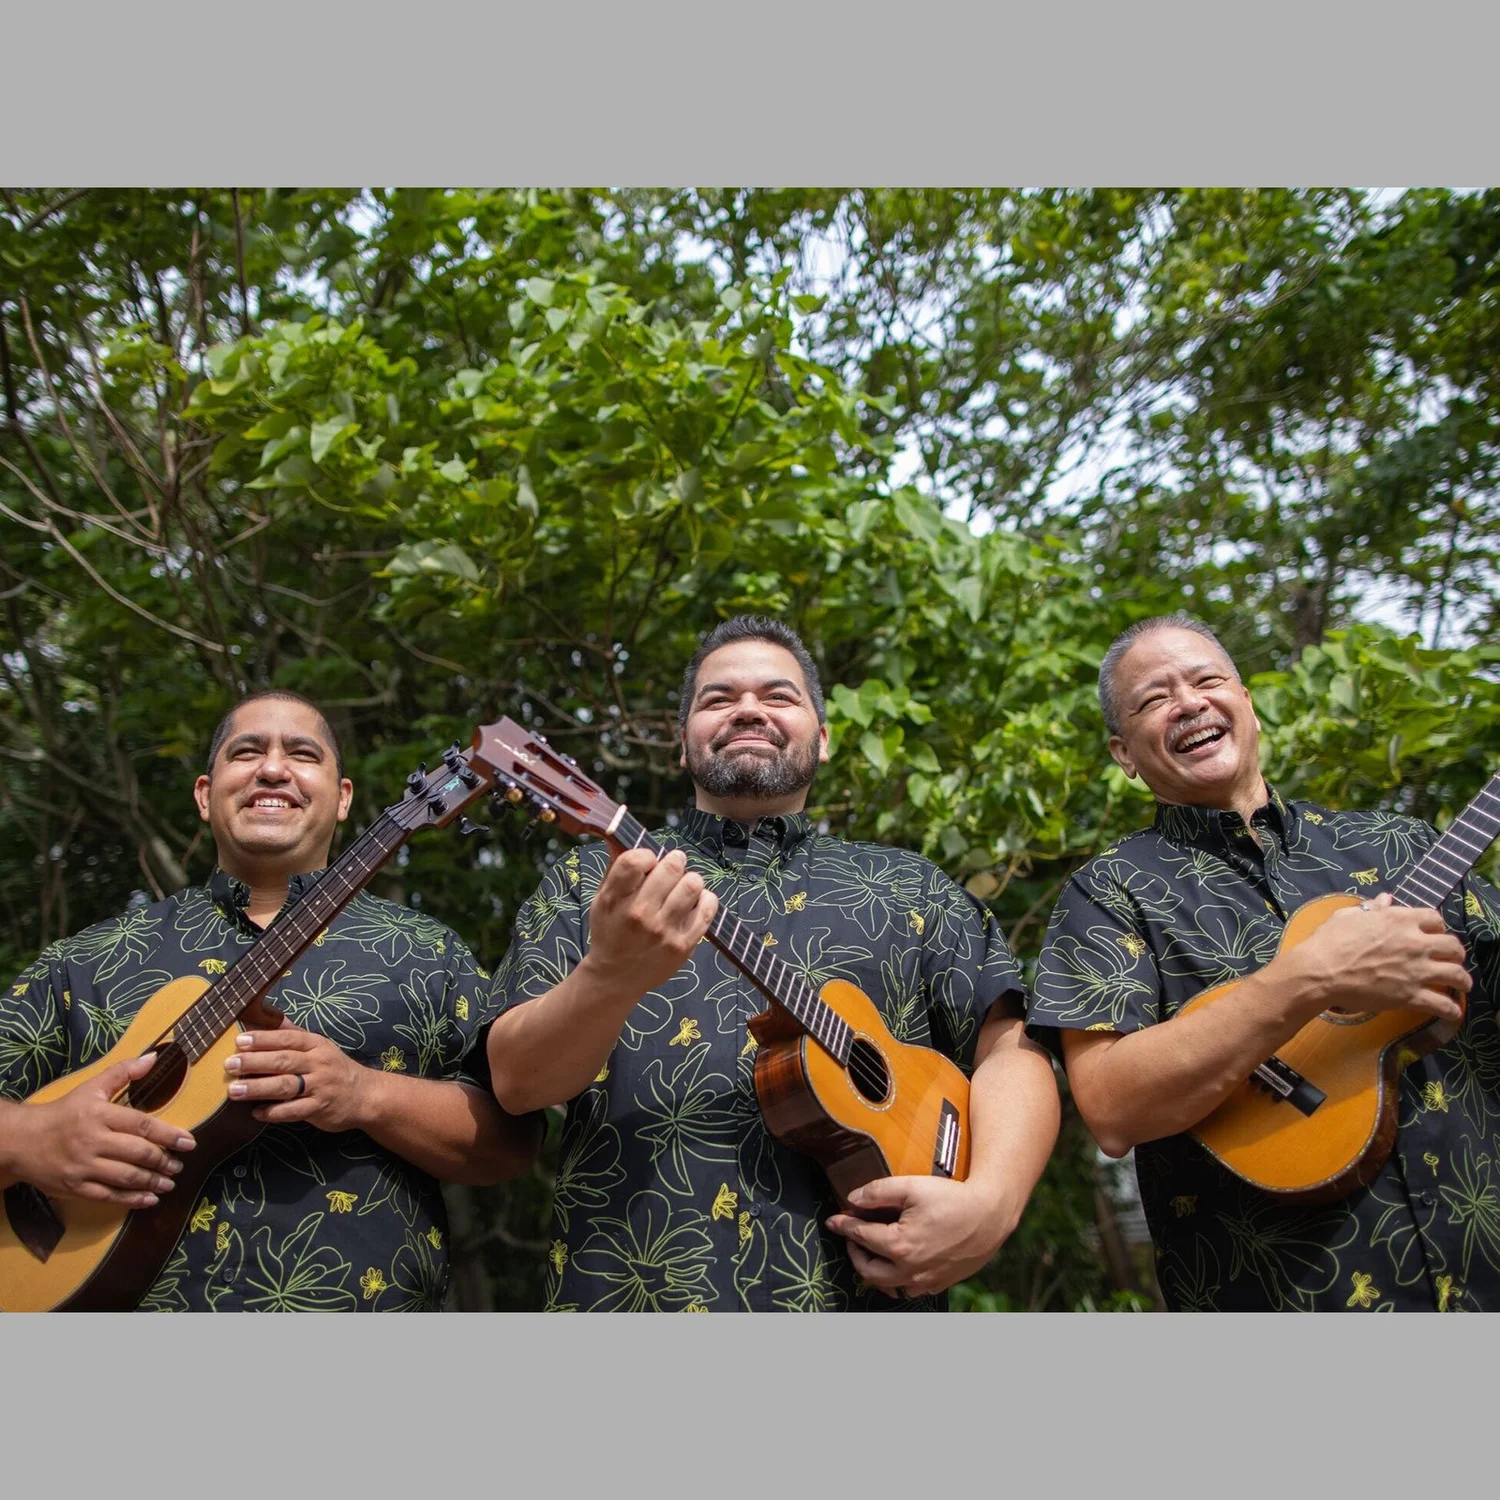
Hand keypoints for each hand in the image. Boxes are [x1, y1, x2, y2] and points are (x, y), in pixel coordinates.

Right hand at [5, 1053, 194, 1207]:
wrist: (21, 1140)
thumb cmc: (63, 1112)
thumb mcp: (91, 1088)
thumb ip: (123, 1072)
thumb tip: (153, 1058)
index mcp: (100, 1114)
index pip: (142, 1125)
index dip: (168, 1135)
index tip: (189, 1142)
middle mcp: (93, 1140)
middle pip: (137, 1153)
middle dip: (163, 1161)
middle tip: (179, 1166)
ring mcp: (83, 1166)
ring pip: (125, 1176)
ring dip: (152, 1182)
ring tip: (169, 1183)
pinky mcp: (74, 1187)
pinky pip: (108, 1196)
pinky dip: (131, 1200)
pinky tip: (149, 1199)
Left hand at [225, 1026, 373, 1131]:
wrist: (365, 1095)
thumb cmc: (334, 1068)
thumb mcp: (319, 1046)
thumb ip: (294, 1033)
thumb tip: (267, 1015)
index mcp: (316, 1045)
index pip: (288, 1038)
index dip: (264, 1039)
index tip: (239, 1040)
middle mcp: (318, 1063)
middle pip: (284, 1061)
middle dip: (255, 1062)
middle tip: (229, 1065)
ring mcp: (320, 1086)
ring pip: (286, 1086)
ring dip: (258, 1088)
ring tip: (234, 1090)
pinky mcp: (320, 1108)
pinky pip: (294, 1111)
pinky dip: (274, 1112)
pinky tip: (256, 1112)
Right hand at [583, 847, 717, 996]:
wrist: (616, 977)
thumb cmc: (610, 931)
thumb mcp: (602, 899)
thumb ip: (617, 868)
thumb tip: (622, 835)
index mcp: (615, 900)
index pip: (635, 859)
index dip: (647, 855)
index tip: (648, 863)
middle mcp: (639, 914)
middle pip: (671, 867)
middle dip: (675, 862)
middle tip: (673, 867)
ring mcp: (664, 931)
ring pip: (692, 884)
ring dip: (690, 880)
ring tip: (683, 886)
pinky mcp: (683, 944)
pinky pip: (707, 908)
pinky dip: (705, 899)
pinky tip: (694, 902)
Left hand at [824, 1175, 1019, 1299]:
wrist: (990, 1215)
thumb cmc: (952, 1199)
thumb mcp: (912, 1186)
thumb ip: (878, 1192)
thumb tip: (853, 1200)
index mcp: (899, 1245)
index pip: (861, 1236)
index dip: (843, 1226)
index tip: (832, 1221)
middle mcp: (909, 1270)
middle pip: (867, 1270)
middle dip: (854, 1252)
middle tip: (852, 1236)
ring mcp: (925, 1281)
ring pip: (887, 1284)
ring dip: (874, 1269)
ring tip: (872, 1250)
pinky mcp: (939, 1284)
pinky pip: (909, 1289)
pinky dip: (897, 1279)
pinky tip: (899, 1262)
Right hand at [1289, 892, 1470, 1023]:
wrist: (1320, 971)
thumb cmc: (1328, 941)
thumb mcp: (1348, 916)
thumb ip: (1371, 907)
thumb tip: (1386, 898)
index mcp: (1399, 920)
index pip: (1435, 918)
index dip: (1436, 927)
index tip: (1432, 934)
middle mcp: (1415, 943)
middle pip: (1453, 946)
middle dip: (1455, 953)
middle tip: (1451, 959)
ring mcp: (1416, 971)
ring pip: (1456, 974)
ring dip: (1462, 980)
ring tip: (1461, 984)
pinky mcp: (1412, 996)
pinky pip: (1443, 1004)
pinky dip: (1451, 1009)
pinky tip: (1451, 1011)